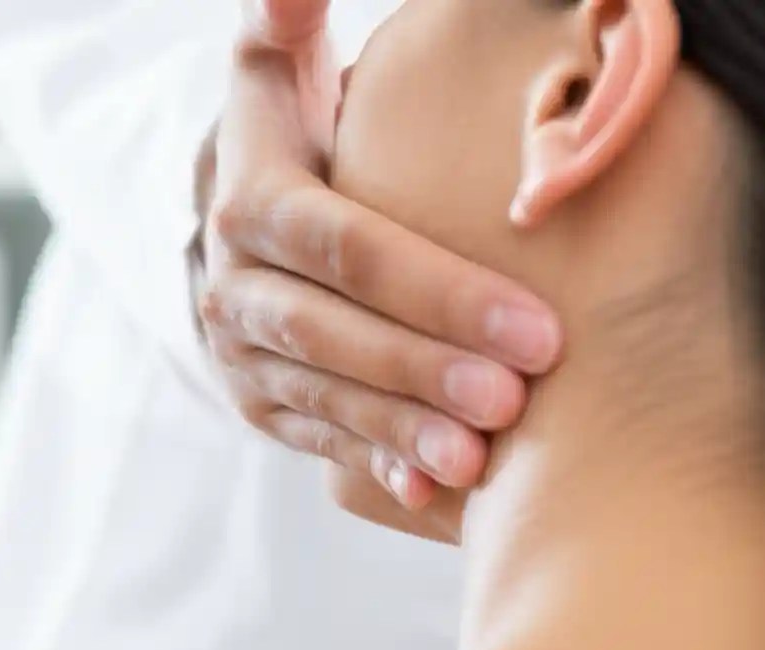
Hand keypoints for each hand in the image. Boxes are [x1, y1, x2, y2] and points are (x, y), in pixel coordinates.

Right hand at [195, 0, 560, 516]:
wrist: (230, 222)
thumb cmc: (289, 135)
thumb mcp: (278, 74)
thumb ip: (283, 27)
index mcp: (249, 200)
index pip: (341, 245)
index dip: (432, 287)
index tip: (534, 322)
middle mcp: (233, 284)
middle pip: (329, 330)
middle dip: (422, 366)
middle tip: (515, 397)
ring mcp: (241, 352)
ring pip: (322, 395)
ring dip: (399, 428)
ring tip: (477, 459)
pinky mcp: (258, 400)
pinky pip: (313, 437)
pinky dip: (370, 462)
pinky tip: (427, 489)